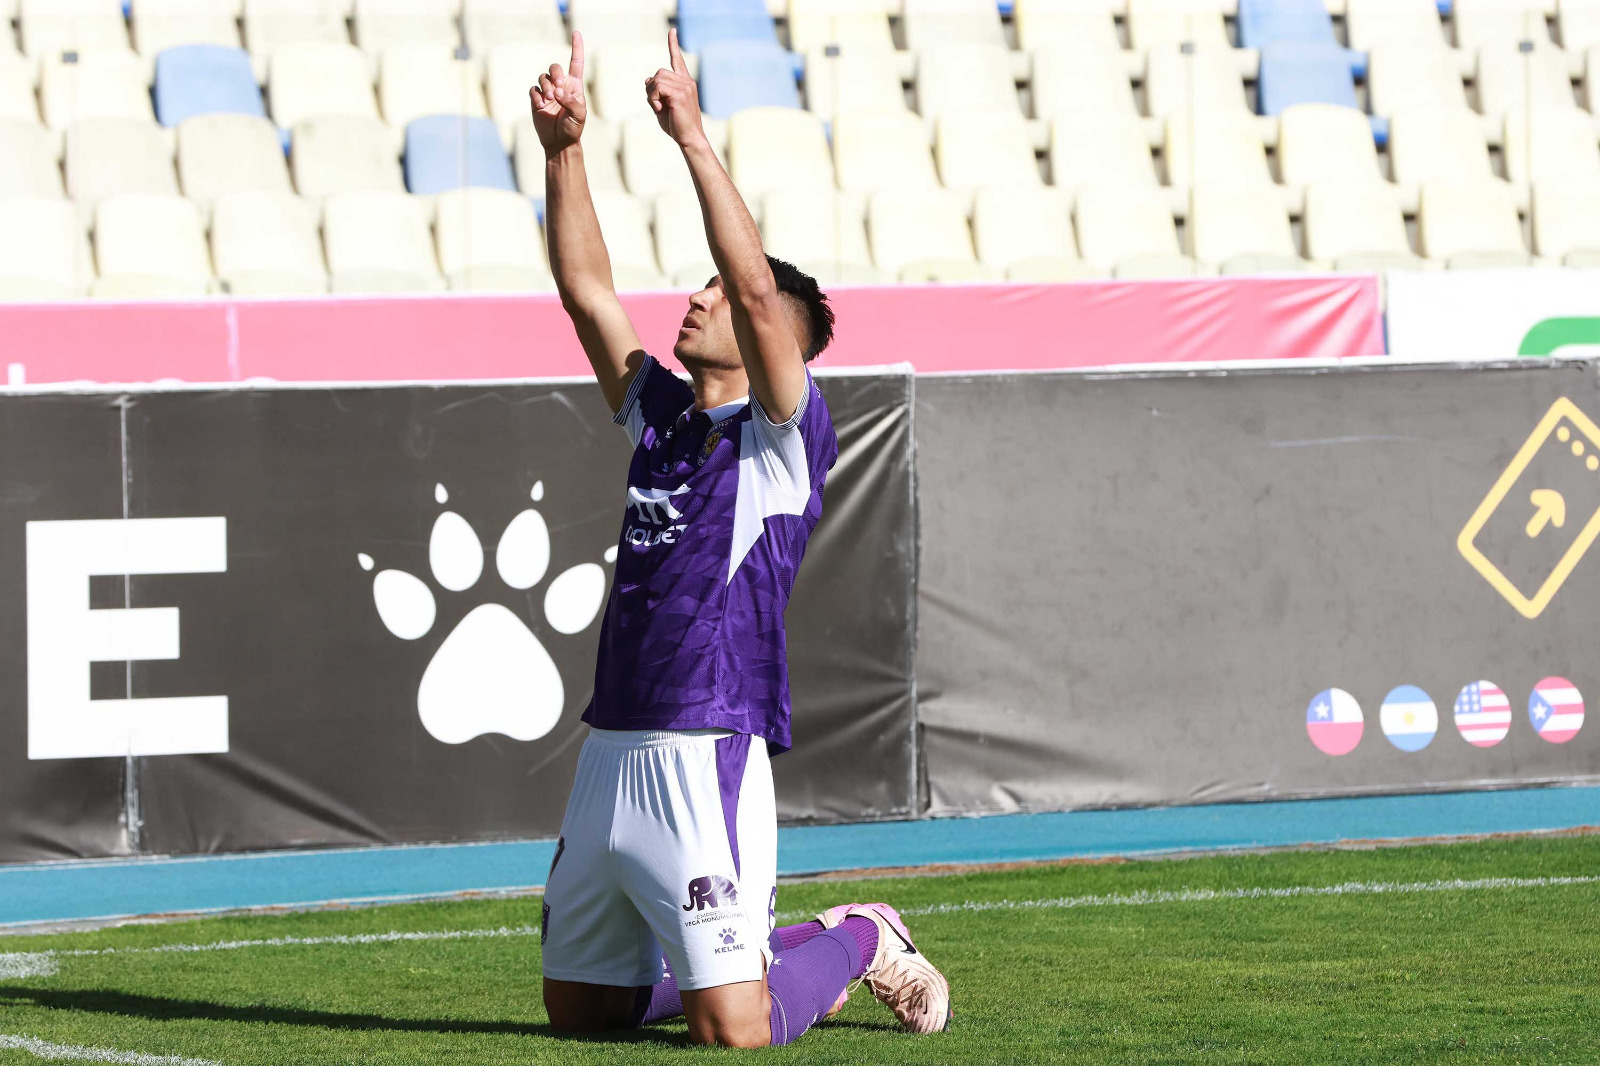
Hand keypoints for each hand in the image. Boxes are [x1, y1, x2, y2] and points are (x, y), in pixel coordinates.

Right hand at [530, 33, 586, 154]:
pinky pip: (533, 90)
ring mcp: (548, 92)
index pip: (576, 62)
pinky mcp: (537, 100)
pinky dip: (536, 95)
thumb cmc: (573, 129)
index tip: (576, 32)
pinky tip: (542, 105)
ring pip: (542, 77)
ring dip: (546, 86)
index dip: (576, 47)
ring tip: (550, 99)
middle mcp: (561, 86)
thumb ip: (570, 101)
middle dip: (556, 74)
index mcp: (574, 86)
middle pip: (555, 67)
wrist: (559, 142)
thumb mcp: (578, 116)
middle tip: (558, 88)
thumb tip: (557, 91)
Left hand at [645, 29, 705, 148]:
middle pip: (659, 73)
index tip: (672, 30)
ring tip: (660, 109)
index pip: (677, 59)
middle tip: (656, 105)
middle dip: (651, 89)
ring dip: (652, 95)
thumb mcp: (662, 105)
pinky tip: (660, 110)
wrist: (689, 139)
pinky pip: (657, 88)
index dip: (673, 44)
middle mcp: (687, 81)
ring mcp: (685, 86)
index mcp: (685, 82)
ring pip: (656, 80)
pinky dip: (653, 99)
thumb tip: (647, 80)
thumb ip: (656, 92)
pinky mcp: (680, 94)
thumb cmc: (677, 125)